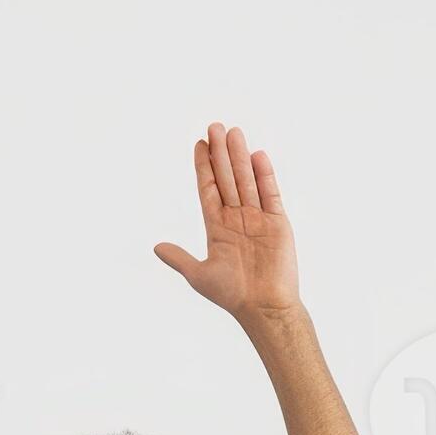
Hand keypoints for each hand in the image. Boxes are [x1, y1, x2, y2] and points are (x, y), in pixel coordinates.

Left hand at [155, 124, 299, 320]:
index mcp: (217, 227)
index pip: (208, 189)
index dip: (203, 167)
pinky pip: (270, 193)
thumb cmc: (232, 295)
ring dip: (239, 157)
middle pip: (227, 179)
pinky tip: (257, 156)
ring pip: (246, 181)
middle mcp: (237, 218)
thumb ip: (179, 258)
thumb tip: (156, 247)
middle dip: (220, 153)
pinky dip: (264, 175)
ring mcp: (258, 218)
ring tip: (233, 132)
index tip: (199, 144)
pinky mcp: (278, 222)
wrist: (264, 308)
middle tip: (214, 126)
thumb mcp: (199, 275)